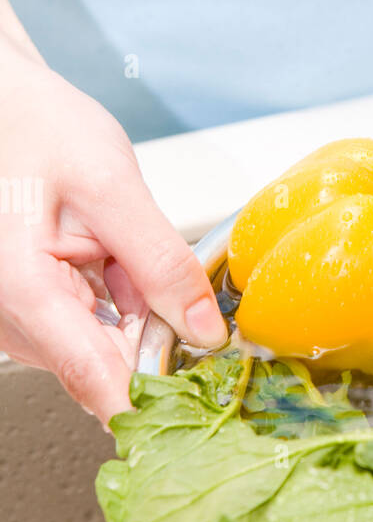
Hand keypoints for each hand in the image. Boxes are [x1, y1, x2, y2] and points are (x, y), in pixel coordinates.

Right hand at [0, 51, 226, 424]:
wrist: (4, 108)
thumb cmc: (36, 130)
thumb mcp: (112, 186)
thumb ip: (162, 263)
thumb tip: (205, 331)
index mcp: (24, 291)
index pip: (97, 382)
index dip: (155, 407)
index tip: (202, 414)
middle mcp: (12, 318)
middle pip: (108, 368)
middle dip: (154, 337)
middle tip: (153, 270)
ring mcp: (19, 321)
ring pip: (106, 351)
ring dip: (136, 315)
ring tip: (116, 250)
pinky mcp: (32, 315)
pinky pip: (94, 330)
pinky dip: (119, 302)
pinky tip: (108, 259)